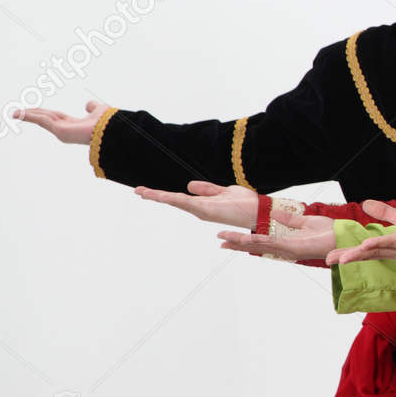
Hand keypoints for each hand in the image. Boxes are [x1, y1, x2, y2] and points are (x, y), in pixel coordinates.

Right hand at [14, 100, 110, 144]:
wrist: (111, 132)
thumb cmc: (108, 124)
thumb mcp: (98, 111)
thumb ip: (93, 107)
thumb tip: (88, 104)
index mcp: (71, 124)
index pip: (53, 117)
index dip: (42, 112)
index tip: (32, 110)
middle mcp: (65, 129)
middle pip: (44, 118)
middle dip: (30, 115)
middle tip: (16, 112)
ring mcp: (61, 131)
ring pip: (41, 120)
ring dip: (27, 116)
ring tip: (13, 114)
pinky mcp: (59, 131)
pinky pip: (42, 121)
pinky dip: (30, 117)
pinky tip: (20, 114)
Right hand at [136, 180, 258, 227]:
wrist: (257, 211)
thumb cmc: (244, 203)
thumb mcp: (223, 191)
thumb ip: (207, 189)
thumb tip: (189, 185)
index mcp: (202, 204)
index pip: (179, 198)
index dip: (163, 194)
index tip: (147, 191)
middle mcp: (199, 209)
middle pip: (173, 201)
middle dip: (155, 196)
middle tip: (138, 191)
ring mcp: (200, 210)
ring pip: (174, 201)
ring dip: (158, 196)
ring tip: (141, 192)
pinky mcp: (204, 210)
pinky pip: (184, 202)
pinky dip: (171, 198)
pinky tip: (159, 195)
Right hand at [216, 207, 335, 261]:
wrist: (344, 237)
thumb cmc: (329, 232)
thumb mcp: (306, 222)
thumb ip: (290, 220)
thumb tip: (275, 215)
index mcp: (285, 241)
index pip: (260, 240)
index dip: (243, 239)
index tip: (227, 238)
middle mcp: (284, 247)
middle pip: (256, 246)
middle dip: (237, 244)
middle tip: (219, 242)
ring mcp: (289, 249)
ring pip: (261, 246)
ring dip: (243, 243)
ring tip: (226, 241)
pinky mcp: (296, 249)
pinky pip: (275, 244)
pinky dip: (260, 242)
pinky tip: (248, 239)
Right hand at [324, 201, 395, 264]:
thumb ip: (385, 213)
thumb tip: (364, 204)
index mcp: (391, 246)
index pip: (365, 251)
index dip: (348, 253)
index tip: (329, 257)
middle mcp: (395, 251)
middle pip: (367, 256)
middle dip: (348, 258)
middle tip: (328, 261)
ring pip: (377, 252)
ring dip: (359, 254)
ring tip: (341, 259)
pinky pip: (394, 243)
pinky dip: (380, 243)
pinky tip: (367, 243)